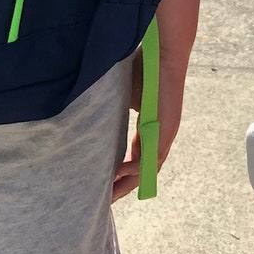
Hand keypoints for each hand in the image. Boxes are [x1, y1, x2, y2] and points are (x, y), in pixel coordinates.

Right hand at [112, 63, 184, 202]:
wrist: (161, 53)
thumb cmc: (144, 68)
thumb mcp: (122, 94)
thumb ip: (111, 108)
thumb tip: (87, 112)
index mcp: (150, 127)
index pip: (137, 158)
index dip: (122, 173)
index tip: (105, 184)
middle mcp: (160, 134)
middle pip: (143, 169)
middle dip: (124, 186)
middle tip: (106, 201)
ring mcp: (165, 133)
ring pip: (148, 168)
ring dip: (128, 183)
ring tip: (109, 195)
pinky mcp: (166, 128)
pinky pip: (150, 156)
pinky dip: (135, 168)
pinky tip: (117, 174)